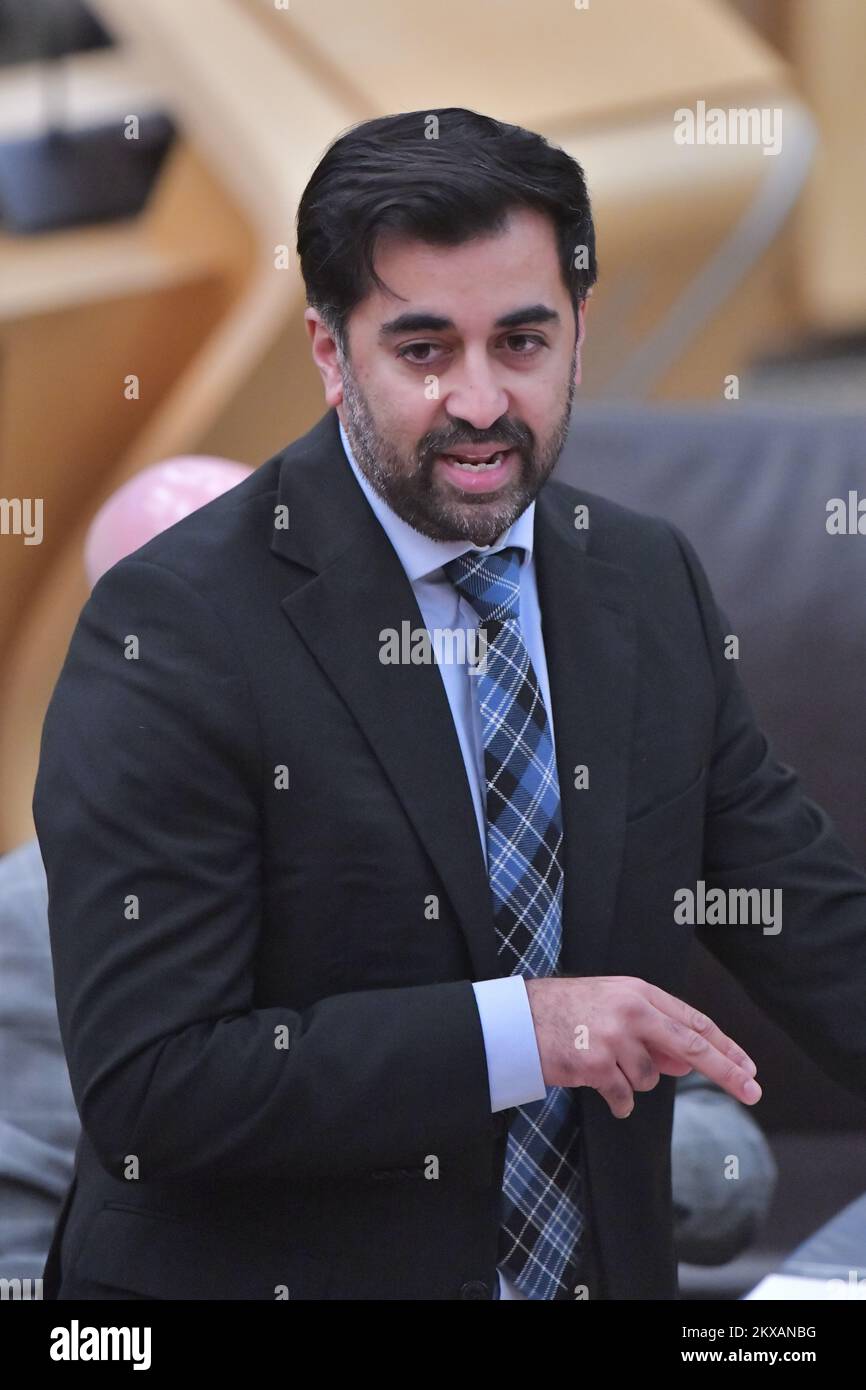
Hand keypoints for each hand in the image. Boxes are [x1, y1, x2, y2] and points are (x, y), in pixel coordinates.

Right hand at [525, 975, 760, 1118]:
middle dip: (727, 1071)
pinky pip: (624, 1097)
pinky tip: (597, 1085)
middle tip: (753, 1090)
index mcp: (639, 992)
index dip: (725, 1046)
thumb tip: (688, 1062)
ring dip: (632, 1080)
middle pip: (692, 1046)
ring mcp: (615, 1037)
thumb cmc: (567, 1013)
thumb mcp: (613, 1008)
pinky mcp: (597, 1064)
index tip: (748, 1066)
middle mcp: (632, 1010)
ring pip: (649, 1078)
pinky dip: (616, 1100)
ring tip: (601, 1063)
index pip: (694, 1020)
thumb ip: (652, 1030)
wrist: (519, 1019)